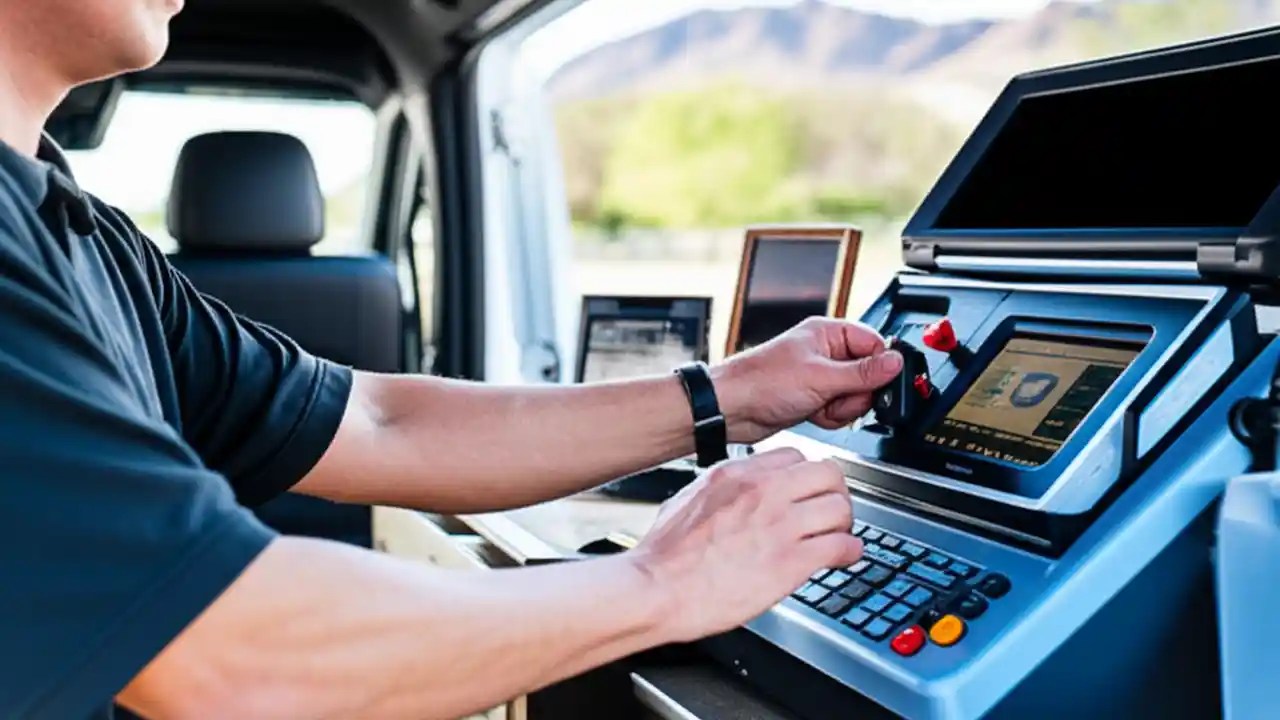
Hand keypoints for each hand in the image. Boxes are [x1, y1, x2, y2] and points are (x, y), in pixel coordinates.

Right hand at [630, 448, 861, 642]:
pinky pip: (841, 546)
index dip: (807, 477)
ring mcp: (780, 524)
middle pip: (828, 474)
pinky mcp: (790, 561)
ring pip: (840, 508)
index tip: (808, 492)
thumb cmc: (664, 555)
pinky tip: (843, 558)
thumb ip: (720, 489)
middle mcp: (764, 492)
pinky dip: (849, 552)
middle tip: (831, 512)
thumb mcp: (688, 500)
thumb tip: (730, 493)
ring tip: (837, 538)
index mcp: (738, 474)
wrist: (657, 589)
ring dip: (844, 525)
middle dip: (834, 494)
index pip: (795, 456)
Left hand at [711, 317, 902, 442]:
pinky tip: (814, 414)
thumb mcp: (820, 377)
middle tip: (838, 397)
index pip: (874, 344)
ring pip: (855, 395)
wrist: (731, 410)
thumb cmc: (761, 382)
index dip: (879, 367)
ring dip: (842, 407)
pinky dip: (831, 416)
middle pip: (869, 374)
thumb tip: (895, 363)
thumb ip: (862, 373)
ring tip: (820, 405)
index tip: (877, 385)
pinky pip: (839, 409)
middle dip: (856, 393)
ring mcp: (819, 376)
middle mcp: (825, 352)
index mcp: (828, 333)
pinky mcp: (813, 398)